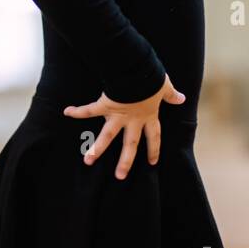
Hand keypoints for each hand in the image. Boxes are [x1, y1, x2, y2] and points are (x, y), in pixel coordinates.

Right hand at [63, 75, 185, 178]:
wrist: (138, 71)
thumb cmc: (152, 78)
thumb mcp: (165, 86)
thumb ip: (171, 95)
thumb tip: (182, 98)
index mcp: (148, 116)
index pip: (153, 136)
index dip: (153, 149)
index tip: (153, 162)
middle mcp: (132, 120)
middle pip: (129, 145)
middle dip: (125, 161)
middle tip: (120, 176)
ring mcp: (117, 115)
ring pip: (107, 136)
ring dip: (97, 148)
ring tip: (88, 161)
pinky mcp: (105, 105)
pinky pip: (90, 110)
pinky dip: (78, 110)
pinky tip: (67, 112)